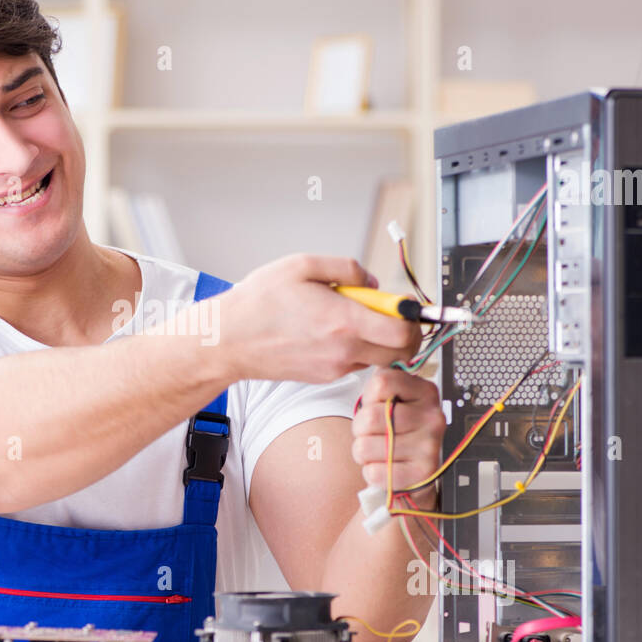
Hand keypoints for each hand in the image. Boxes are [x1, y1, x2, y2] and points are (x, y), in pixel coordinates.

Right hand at [204, 254, 420, 383]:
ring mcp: (334, 368)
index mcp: (344, 321)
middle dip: (402, 332)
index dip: (414, 319)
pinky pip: (354, 362)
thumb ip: (347, 268)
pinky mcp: (324, 377)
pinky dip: (353, 347)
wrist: (228, 340)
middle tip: (386, 311)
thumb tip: (373, 282)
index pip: (404, 332)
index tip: (406, 305)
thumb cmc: (259, 302)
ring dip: (375, 338)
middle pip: (400, 352)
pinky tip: (327, 330)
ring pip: (377, 357)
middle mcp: (344, 351)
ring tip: (345, 316)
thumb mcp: (302, 265)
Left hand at [351, 367, 444, 509]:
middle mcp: (433, 418)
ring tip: (378, 451)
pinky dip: (371, 472)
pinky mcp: (421, 474)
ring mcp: (429, 447)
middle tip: (372, 434)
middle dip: (359, 428)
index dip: (369, 396)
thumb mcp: (394, 399)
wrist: (416, 470)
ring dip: (362, 452)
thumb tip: (375, 368)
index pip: (381, 382)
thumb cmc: (398, 430)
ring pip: (365, 446)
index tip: (377, 405)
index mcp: (426, 392)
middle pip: (370, 417)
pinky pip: (373, 472)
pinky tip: (384, 467)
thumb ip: (384, 383)